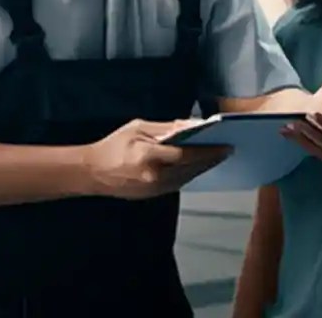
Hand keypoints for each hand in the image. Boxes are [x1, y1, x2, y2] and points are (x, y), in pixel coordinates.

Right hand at [83, 119, 230, 199]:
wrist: (93, 173)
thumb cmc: (114, 145)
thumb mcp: (137, 128)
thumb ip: (165, 128)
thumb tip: (190, 126)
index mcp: (148, 156)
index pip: (185, 154)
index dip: (208, 151)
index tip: (225, 146)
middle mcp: (154, 176)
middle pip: (191, 168)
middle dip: (211, 160)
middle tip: (228, 151)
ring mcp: (154, 189)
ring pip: (187, 178)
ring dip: (203, 168)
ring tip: (217, 158)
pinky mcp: (153, 195)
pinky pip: (178, 184)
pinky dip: (190, 175)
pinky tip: (199, 167)